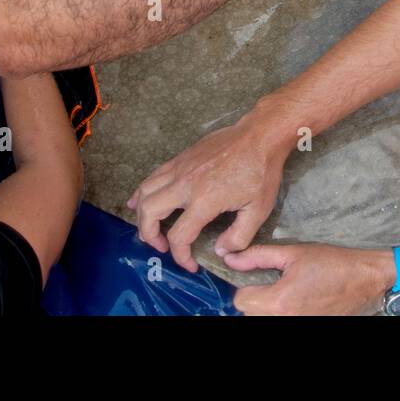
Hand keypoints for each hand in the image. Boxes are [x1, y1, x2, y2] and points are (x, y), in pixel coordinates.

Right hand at [128, 112, 292, 272]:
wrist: (259, 136)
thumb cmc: (261, 173)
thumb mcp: (258, 210)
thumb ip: (238, 236)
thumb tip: (220, 251)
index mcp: (204, 201)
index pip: (179, 236)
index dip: (181, 257)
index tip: (190, 265)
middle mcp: (185, 184)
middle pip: (150, 212)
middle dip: (150, 235)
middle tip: (162, 247)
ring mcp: (180, 168)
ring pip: (145, 192)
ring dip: (141, 214)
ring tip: (148, 229)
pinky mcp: (180, 158)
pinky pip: (152, 176)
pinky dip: (141, 191)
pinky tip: (138, 201)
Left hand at [226, 244, 390, 315]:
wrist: (363, 278)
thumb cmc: (330, 262)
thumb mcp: (292, 253)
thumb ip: (257, 256)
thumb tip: (230, 257)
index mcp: (279, 301)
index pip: (241, 301)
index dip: (245, 285)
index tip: (259, 275)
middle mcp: (285, 320)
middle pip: (249, 313)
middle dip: (255, 297)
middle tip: (271, 281)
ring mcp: (297, 326)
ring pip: (264, 319)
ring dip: (267, 306)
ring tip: (284, 290)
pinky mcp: (308, 326)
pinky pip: (282, 321)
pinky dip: (282, 312)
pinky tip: (296, 299)